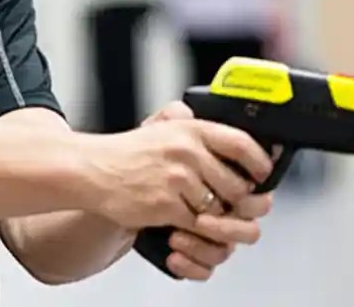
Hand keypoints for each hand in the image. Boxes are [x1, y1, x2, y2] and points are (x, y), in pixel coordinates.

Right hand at [83, 103, 272, 234]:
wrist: (91, 170)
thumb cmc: (126, 153)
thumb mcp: (162, 127)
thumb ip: (193, 125)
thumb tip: (227, 134)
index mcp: (191, 130)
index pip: (243, 145)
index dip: (261, 163)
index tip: (262, 174)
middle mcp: (187, 152)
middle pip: (237, 186)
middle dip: (236, 199)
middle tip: (227, 201)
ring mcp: (177, 179)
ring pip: (219, 208)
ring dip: (214, 215)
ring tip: (200, 211)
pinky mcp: (166, 205)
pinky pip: (198, 224)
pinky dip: (194, 227)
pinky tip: (182, 219)